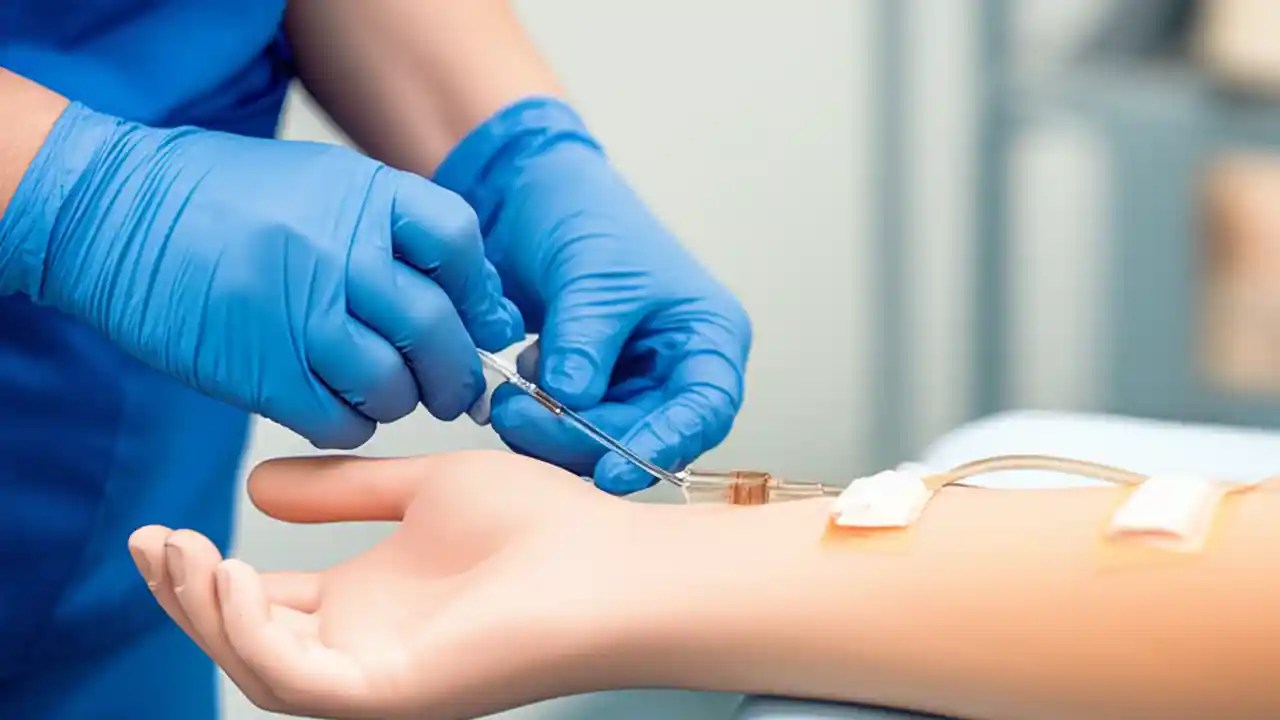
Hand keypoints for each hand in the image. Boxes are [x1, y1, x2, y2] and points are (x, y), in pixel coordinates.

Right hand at [0, 102, 522, 447]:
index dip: (477, 292)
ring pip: (392, 385)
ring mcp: (299, 314)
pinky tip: (342, 407)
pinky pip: (340, 421)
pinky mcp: (261, 371)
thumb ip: (400, 232)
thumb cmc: (226, 201)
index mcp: (362, 196)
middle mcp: (339, 252)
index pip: (457, 244)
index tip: (480, 319)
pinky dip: (353, 424)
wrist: (115, 215)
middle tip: (459, 390)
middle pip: (435, 326)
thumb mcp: (324, 183)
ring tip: (389, 393)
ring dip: (402, 400)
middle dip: (458, 372)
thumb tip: (480, 300)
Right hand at [127, 452, 649, 719]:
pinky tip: (229, 577)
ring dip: (205, 613)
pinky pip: (298, 682)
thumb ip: (343, 491)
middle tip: (150, 539)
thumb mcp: (421, 489)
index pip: (261, 601)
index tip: (162, 530)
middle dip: (185, 595)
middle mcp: (363, 646)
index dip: (202, 572)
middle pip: (244, 637)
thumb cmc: (544, 524)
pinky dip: (250, 634)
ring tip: (180, 552)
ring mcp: (377, 676)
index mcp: (366, 603)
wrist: (613, 559)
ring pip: (257, 667)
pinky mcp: (395, 691)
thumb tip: (259, 482)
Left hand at [435, 97, 751, 492]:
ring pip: (602, 440)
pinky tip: (515, 388)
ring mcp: (631, 382)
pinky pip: (569, 427)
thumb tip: (572, 400)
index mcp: (706, 334)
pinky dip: (539, 419)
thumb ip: (585, 339)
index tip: (611, 468)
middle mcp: (677, 368)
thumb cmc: (585, 216)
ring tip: (508, 404)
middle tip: (523, 421)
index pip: (706, 408)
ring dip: (554, 433)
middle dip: (585, 439)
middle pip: (647, 435)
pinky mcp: (589, 389)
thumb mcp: (592, 274)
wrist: (529, 197)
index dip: (663, 444)